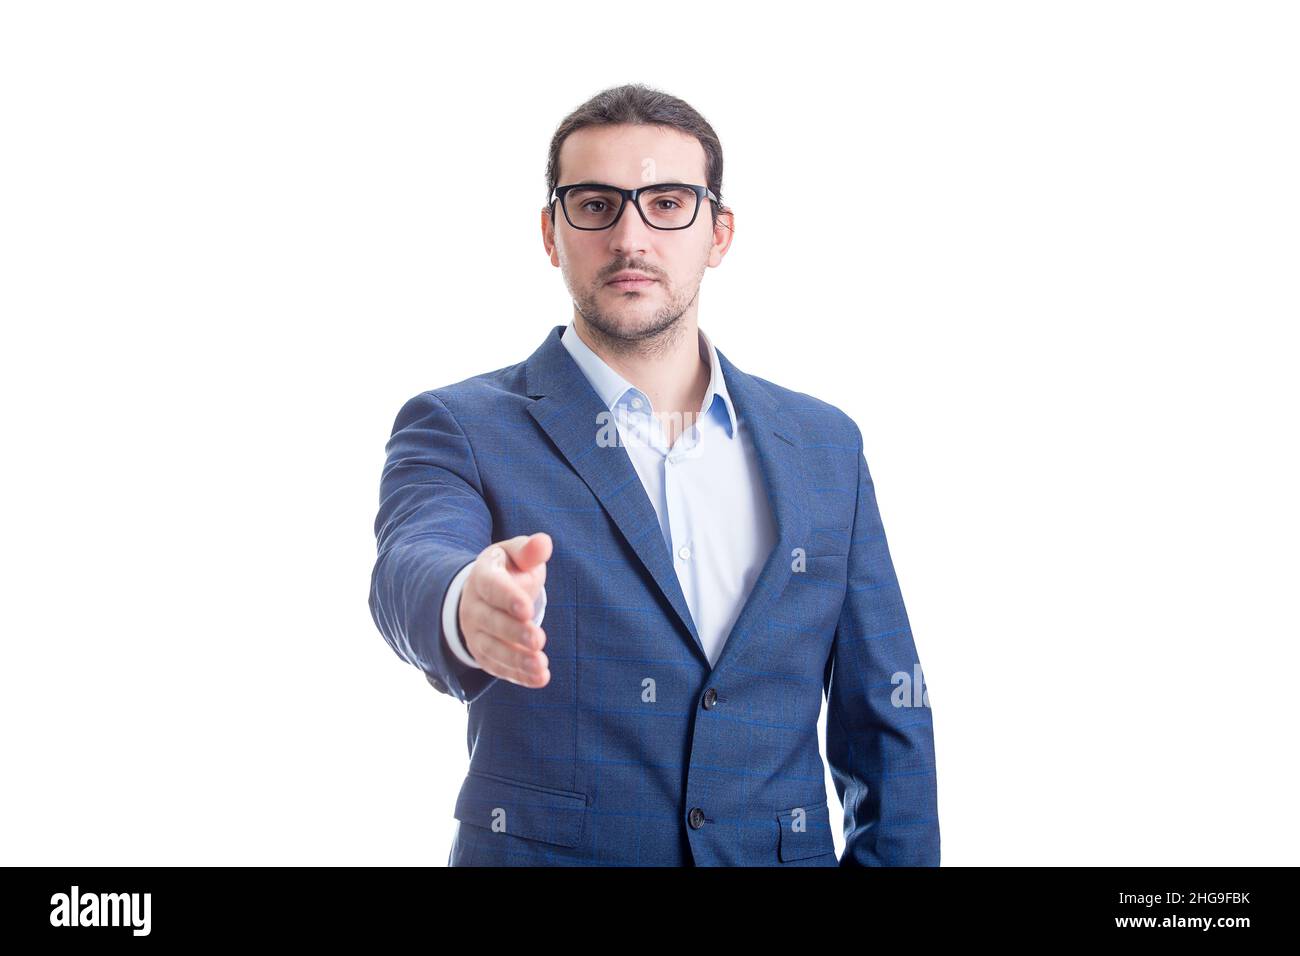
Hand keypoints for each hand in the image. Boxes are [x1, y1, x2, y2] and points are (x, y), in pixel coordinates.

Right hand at [458, 532, 550, 686]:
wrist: (487, 593)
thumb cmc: (509, 570)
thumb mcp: (516, 555)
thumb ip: (529, 551)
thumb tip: (544, 543)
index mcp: (482, 576)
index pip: (491, 587)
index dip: (508, 598)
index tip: (527, 608)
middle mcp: (474, 606)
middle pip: (491, 622)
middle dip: (514, 632)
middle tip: (538, 640)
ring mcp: (476, 633)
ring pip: (493, 649)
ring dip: (517, 660)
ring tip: (541, 667)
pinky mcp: (484, 654)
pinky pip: (498, 667)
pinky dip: (518, 675)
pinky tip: (539, 678)